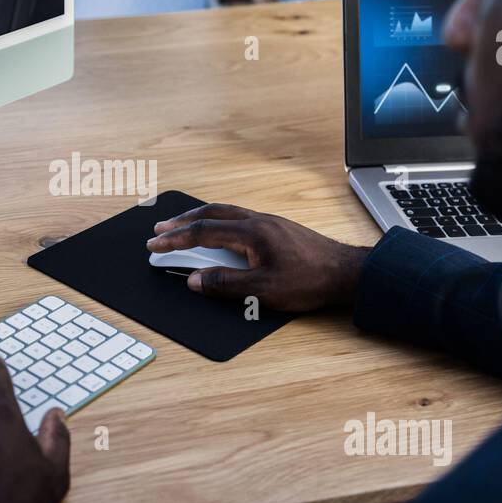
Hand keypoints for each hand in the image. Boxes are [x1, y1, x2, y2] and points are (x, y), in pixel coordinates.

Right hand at [147, 203, 371, 311]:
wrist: (346, 272)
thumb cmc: (310, 281)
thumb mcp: (263, 291)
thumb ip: (225, 284)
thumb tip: (194, 280)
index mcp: (250, 232)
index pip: (202, 232)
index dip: (175, 239)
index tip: (155, 244)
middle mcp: (257, 220)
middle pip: (210, 214)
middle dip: (181, 222)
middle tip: (159, 229)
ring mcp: (268, 222)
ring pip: (225, 212)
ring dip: (199, 218)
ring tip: (182, 226)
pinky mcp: (277, 228)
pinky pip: (238, 216)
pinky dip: (218, 220)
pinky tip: (218, 230)